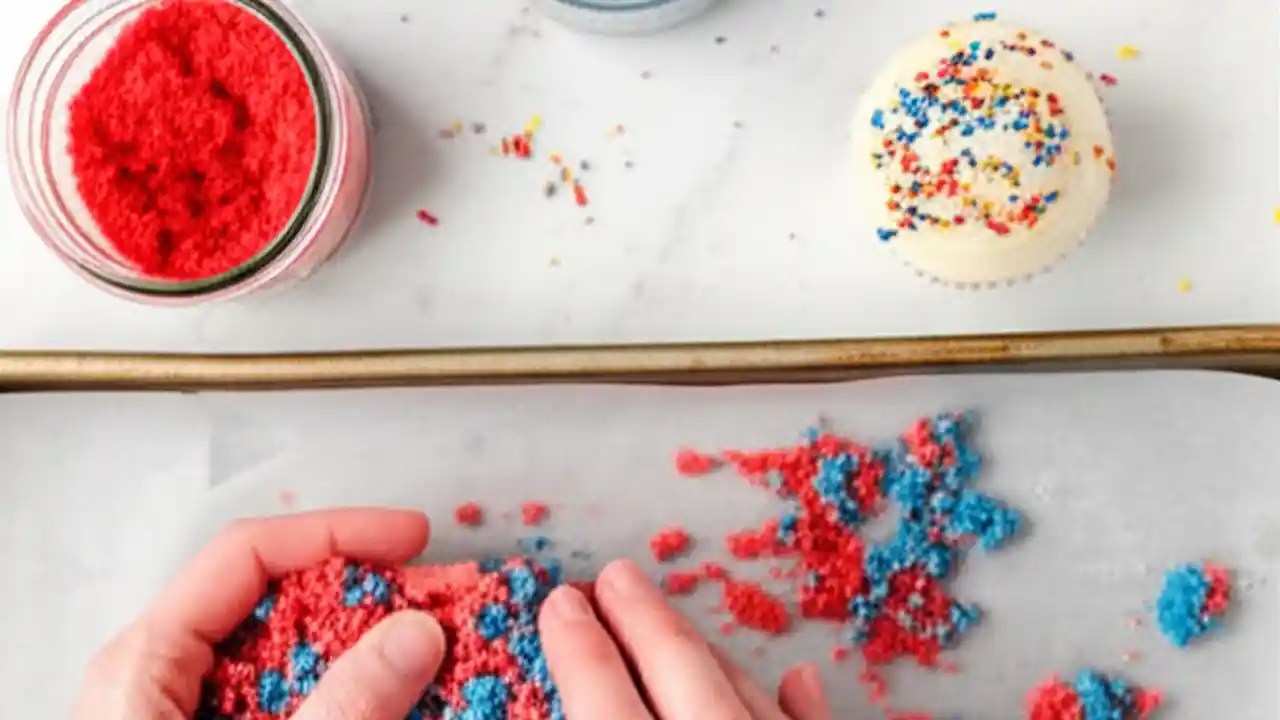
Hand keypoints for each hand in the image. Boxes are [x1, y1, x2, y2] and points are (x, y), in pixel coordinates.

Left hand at [72, 509, 445, 719]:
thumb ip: (340, 705)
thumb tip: (416, 634)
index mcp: (144, 660)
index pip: (250, 551)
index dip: (337, 532)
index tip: (410, 536)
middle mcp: (161, 675)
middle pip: (275, 595)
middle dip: (365, 589)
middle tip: (434, 596)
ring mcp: (190, 711)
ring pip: (291, 650)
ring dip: (363, 644)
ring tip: (428, 650)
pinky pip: (289, 694)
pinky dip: (344, 688)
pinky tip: (390, 697)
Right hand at [539, 558, 833, 719]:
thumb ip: (602, 717)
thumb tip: (586, 693)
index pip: (601, 695)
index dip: (575, 645)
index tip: (559, 603)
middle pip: (679, 668)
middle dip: (641, 616)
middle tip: (614, 573)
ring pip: (746, 693)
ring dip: (706, 654)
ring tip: (672, 624)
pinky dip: (801, 705)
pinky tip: (800, 678)